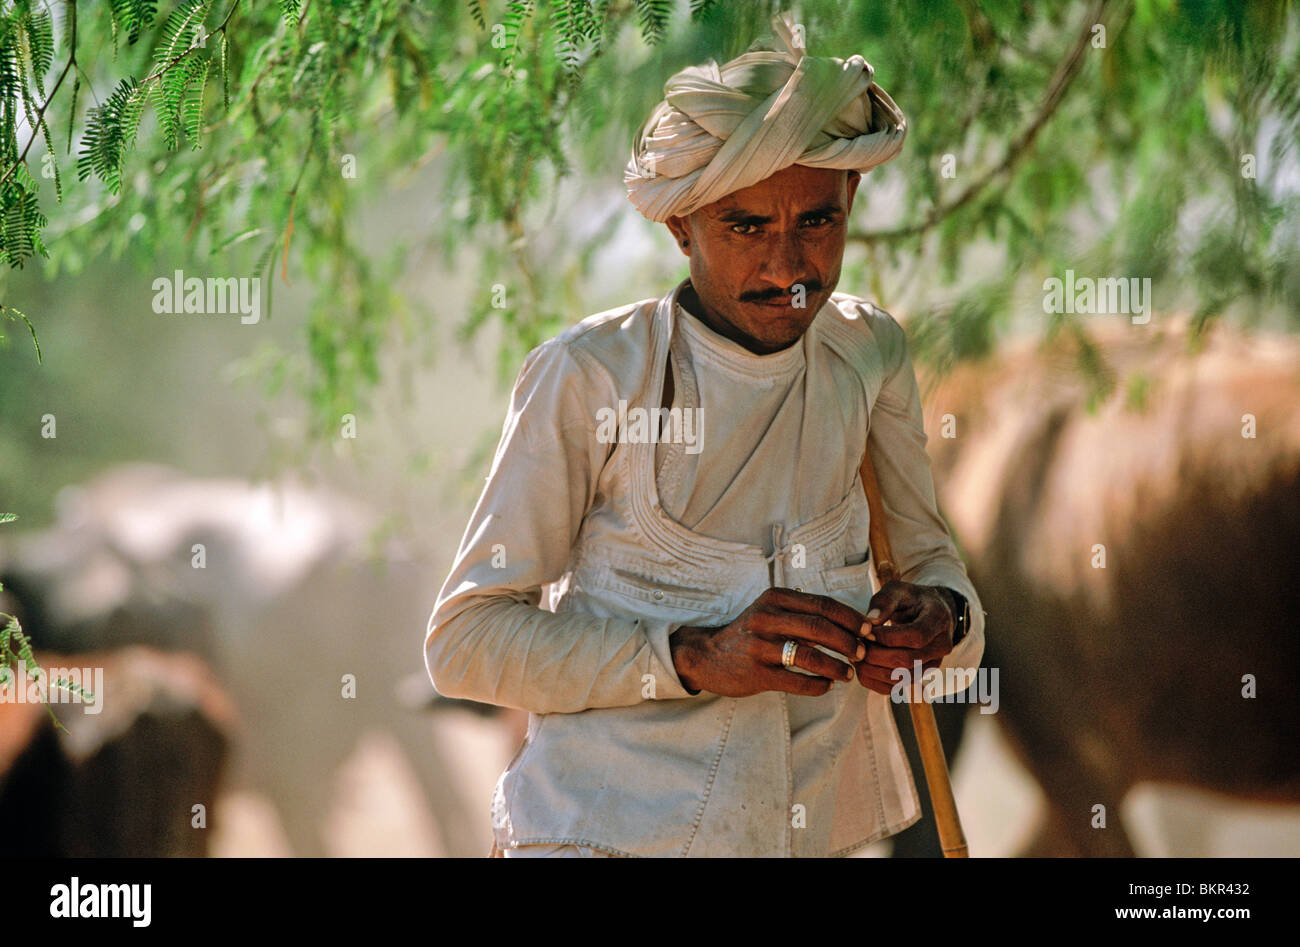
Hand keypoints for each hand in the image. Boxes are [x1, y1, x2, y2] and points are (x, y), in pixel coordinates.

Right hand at [669, 587, 866, 697]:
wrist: (706, 656)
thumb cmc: (749, 634)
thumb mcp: (770, 611)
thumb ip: (803, 612)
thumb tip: (851, 622)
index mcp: (775, 598)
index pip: (823, 604)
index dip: (850, 618)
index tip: (868, 630)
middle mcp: (766, 618)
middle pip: (819, 627)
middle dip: (847, 641)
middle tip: (862, 653)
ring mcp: (759, 646)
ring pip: (809, 655)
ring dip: (836, 666)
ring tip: (848, 674)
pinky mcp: (756, 673)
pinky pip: (796, 681)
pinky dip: (817, 685)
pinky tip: (827, 686)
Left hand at [852, 580, 956, 695]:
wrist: (930, 612)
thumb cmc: (911, 599)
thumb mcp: (898, 589)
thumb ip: (884, 601)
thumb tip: (869, 621)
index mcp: (938, 619)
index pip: (915, 636)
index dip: (887, 637)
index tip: (866, 631)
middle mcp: (941, 645)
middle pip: (908, 660)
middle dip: (876, 655)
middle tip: (856, 645)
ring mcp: (933, 663)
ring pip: (902, 678)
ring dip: (873, 670)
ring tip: (856, 655)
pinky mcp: (920, 675)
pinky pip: (896, 688)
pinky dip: (874, 682)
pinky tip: (862, 667)